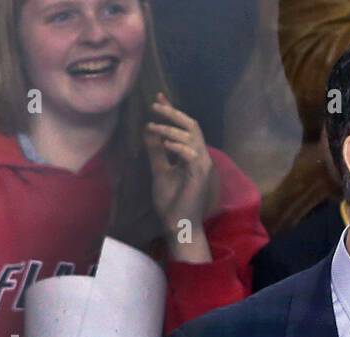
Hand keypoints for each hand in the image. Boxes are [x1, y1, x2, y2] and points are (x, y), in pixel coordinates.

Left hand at [144, 93, 217, 258]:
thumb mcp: (158, 171)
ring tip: (153, 127)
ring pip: (191, 137)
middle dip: (173, 114)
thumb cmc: (171, 201)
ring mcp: (202, 166)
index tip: (158, 97)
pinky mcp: (200, 176)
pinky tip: (164, 144)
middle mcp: (200, 157)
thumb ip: (155, 151)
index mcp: (191, 155)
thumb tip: (147, 130)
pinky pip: (191, 154)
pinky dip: (178, 147)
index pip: (183, 128)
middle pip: (192, 126)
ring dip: (170, 130)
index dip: (171, 111)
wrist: (178, 225)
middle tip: (155, 106)